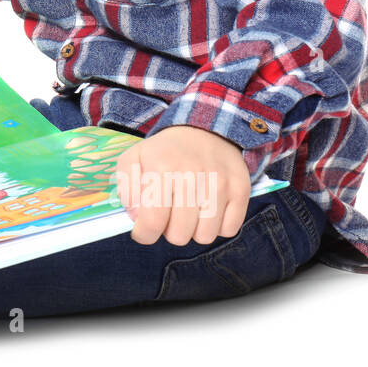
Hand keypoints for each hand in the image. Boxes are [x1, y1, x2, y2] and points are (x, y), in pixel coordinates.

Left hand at [112, 125, 249, 245]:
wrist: (206, 129)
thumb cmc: (165, 152)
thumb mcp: (135, 158)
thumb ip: (127, 187)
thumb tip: (136, 216)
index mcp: (162, 167)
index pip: (153, 221)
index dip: (144, 235)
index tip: (143, 231)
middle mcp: (192, 175)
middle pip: (179, 235)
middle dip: (169, 231)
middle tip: (169, 214)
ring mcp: (220, 183)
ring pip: (205, 236)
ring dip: (194, 231)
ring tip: (188, 212)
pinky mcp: (240, 189)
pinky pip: (228, 230)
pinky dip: (217, 227)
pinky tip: (208, 211)